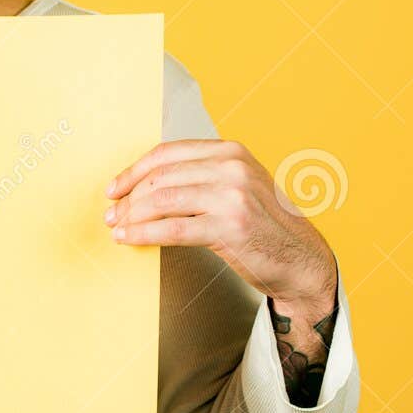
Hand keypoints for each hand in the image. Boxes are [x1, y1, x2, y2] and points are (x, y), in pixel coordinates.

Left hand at [104, 139, 340, 405]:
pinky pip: (171, 228)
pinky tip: (129, 238)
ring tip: (116, 227)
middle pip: (160, 176)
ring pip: (161, 200)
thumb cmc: (264, 226)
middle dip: (127, 197)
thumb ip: (200, 177)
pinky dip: (143, 234)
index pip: (167, 153)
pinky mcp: (229, 227)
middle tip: (111, 213)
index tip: (114, 188)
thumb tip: (143, 185)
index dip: (133, 171)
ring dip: (130, 216)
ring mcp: (232, 196)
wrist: (302, 260)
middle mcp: (232, 167)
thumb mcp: (237, 187)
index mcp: (230, 151)